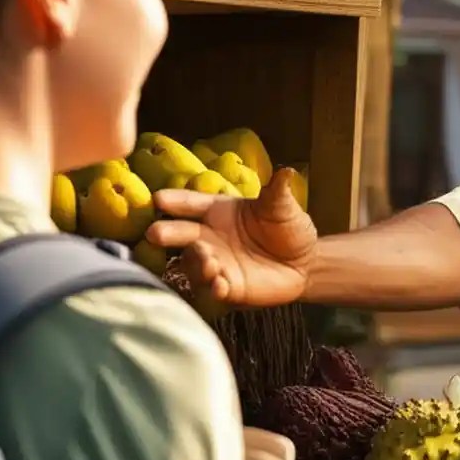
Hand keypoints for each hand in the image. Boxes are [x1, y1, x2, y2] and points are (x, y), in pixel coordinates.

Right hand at [147, 168, 316, 307]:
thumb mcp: (282, 208)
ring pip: (193, 263)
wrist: (304, 263)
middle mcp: (208, 236)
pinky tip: (220, 285)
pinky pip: (212, 288)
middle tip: (155, 234)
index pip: (191, 203)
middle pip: (180, 233)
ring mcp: (215, 262)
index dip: (174, 201)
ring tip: (209, 262)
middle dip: (166, 233)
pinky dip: (213, 287)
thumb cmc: (287, 228)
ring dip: (196, 262)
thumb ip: (278, 192)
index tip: (157, 199)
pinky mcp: (227, 287)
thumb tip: (287, 171)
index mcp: (217, 211)